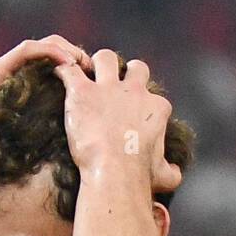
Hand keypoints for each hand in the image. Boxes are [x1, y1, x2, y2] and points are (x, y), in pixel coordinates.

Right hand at [0, 36, 92, 155]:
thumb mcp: (8, 139)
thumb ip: (27, 140)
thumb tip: (51, 166)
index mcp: (20, 86)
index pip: (54, 69)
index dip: (76, 71)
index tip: (96, 84)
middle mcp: (15, 72)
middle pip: (54, 52)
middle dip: (78, 58)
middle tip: (98, 72)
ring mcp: (6, 67)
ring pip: (45, 45)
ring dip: (69, 51)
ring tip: (86, 63)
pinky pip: (29, 51)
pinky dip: (50, 52)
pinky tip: (68, 62)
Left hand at [54, 49, 182, 193]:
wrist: (113, 172)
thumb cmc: (138, 175)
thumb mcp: (162, 176)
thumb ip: (172, 172)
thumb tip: (176, 173)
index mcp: (156, 109)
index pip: (155, 98)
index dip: (145, 105)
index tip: (135, 116)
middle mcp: (135, 92)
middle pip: (136, 67)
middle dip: (127, 72)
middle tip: (114, 87)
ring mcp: (108, 89)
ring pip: (105, 58)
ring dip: (97, 64)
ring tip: (88, 75)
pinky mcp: (82, 92)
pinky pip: (70, 69)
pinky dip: (64, 70)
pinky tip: (59, 76)